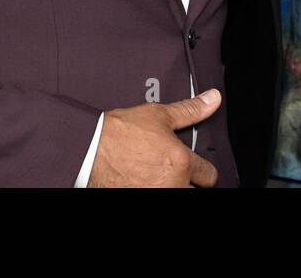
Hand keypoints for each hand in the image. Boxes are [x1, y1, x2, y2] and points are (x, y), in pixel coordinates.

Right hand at [88, 89, 221, 186]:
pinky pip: (156, 198)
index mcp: (180, 162)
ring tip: (155, 176)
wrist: (88, 149)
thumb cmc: (119, 133)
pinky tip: (143, 182)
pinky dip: (152, 189)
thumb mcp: (158, 115)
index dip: (201, 169)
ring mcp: (154, 196)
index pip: (209, 176)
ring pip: (177, 195)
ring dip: (170, 187)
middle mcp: (171, 185)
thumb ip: (190, 110)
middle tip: (171, 170)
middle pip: (193, 191)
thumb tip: (212, 99)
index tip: (194, 167)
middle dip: (187, 181)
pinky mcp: (138, 200)